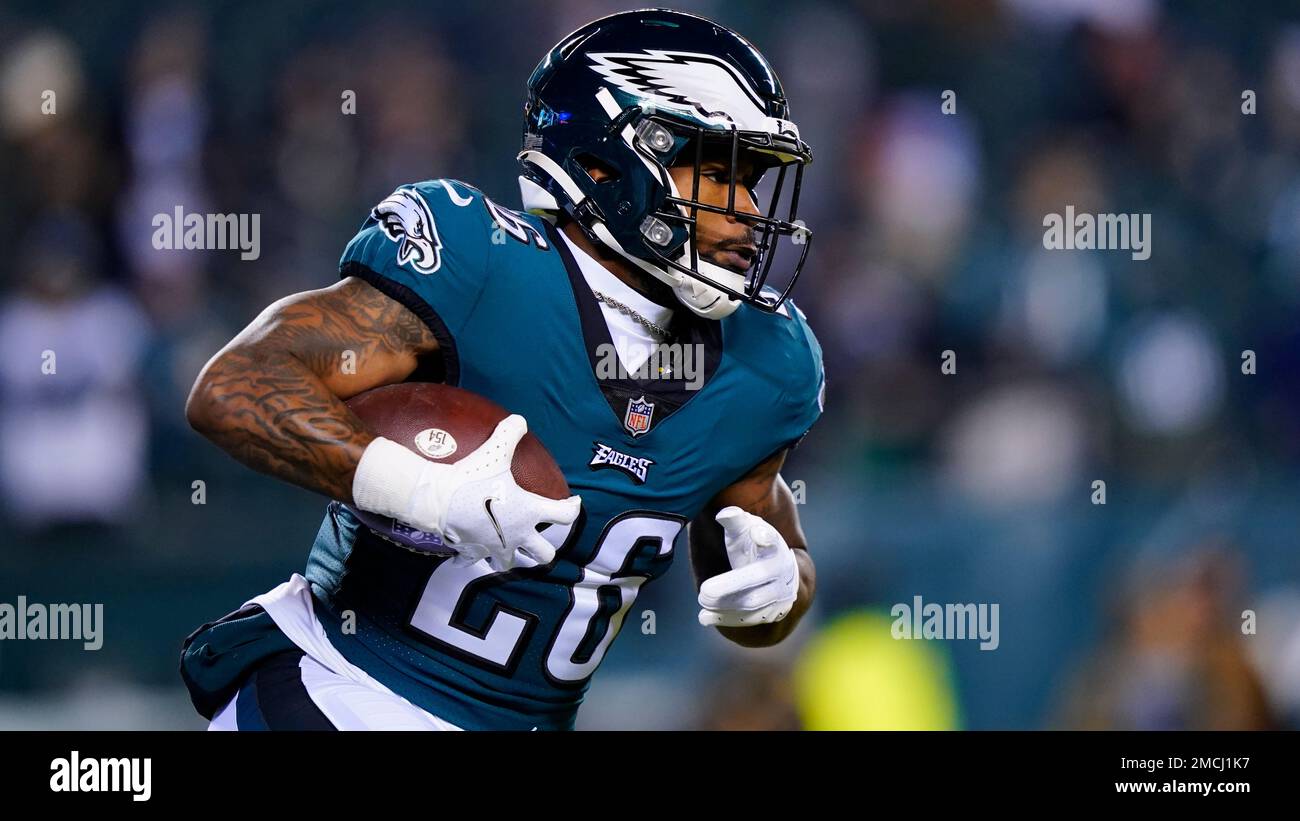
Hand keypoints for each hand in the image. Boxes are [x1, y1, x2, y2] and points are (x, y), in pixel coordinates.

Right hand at [352, 414, 581, 569]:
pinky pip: (473, 560)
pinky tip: (468, 549)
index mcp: (529, 513)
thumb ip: (510, 433)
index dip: (573, 509)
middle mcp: (517, 535)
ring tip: (507, 547)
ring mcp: (495, 547)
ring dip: (510, 557)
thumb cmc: (472, 477)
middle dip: (545, 548)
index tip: (573, 504)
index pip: (564, 516)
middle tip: (540, 536)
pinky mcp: (472, 552)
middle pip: (544, 554)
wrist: (438, 499)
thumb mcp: (494, 451)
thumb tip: (519, 420)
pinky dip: (472, 556)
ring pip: (509, 564)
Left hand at [697, 506, 798, 626]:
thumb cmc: (755, 546)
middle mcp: (781, 571)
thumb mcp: (746, 529)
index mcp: (773, 546)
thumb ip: (735, 520)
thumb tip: (724, 514)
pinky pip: (749, 620)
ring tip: (703, 601)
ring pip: (753, 604)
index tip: (757, 535)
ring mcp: (780, 595)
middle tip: (704, 591)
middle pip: (757, 578)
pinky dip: (726, 619)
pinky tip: (704, 618)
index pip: (771, 539)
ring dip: (726, 606)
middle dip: (730, 586)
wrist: (784, 573)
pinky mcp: (772, 614)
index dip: (765, 536)